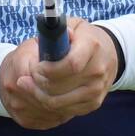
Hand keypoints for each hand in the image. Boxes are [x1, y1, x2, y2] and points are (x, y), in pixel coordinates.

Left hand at [0, 17, 118, 129]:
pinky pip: (66, 110)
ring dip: (39, 96)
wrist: (110, 53)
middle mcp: (98, 70)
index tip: (35, 67)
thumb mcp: (74, 26)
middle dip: (37, 84)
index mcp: (92, 46)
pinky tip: (42, 95)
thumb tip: (46, 41)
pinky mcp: (94, 103)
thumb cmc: (85, 38)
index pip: (70, 64)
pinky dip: (50, 105)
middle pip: (60, 86)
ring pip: (59, 102)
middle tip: (24, 79)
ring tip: (28, 86)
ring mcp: (97, 89)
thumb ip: (59, 30)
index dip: (48, 69)